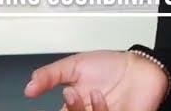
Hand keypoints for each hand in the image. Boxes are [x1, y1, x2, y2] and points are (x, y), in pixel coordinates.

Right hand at [25, 50, 168, 110]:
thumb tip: (28, 87)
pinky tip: (103, 99)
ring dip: (83, 110)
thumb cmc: (112, 65)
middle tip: (71, 93)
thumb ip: (50, 75)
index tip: (58, 102)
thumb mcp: (75, 65)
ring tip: (92, 93)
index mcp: (74, 107)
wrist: (142, 64)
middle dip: (71, 109)